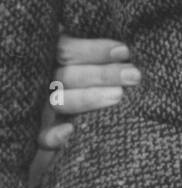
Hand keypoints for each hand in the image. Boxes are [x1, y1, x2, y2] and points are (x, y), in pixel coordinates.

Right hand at [29, 37, 139, 187]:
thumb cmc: (99, 82)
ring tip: (120, 95)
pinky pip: (42, 137)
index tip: (124, 51)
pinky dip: (54, 135)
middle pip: (67, 75)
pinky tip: (70, 131)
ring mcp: (44, 108)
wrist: (79, 124)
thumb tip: (127, 50)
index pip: (67, 50)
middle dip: (103, 74)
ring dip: (89, 98)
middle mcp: (47, 83)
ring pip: (60, 101)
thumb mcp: (96, 64)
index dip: (95, 50)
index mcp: (56, 60)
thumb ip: (105, 56)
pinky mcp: (44, 135)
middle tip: (134, 76)